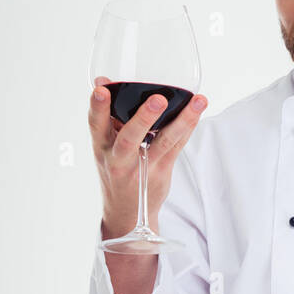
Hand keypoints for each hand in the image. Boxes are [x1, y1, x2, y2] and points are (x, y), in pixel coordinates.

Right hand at [88, 76, 206, 237]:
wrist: (126, 214)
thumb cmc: (116, 169)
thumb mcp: (104, 145)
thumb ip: (106, 115)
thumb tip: (102, 80)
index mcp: (101, 147)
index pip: (95, 125)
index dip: (97, 107)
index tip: (101, 89)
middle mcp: (120, 159)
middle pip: (130, 138)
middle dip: (143, 118)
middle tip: (157, 99)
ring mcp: (143, 167)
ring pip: (163, 142)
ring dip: (181, 120)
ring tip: (197, 101)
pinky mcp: (162, 170)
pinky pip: (177, 146)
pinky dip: (188, 127)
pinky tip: (197, 111)